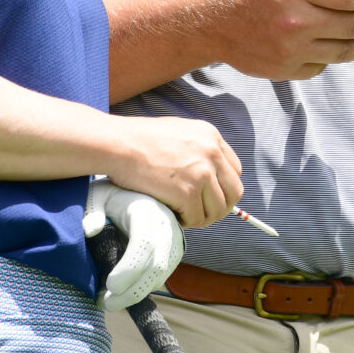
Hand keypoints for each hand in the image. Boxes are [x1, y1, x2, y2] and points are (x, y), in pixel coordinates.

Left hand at [83, 180, 184, 310]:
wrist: (141, 193)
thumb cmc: (115, 196)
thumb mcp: (100, 195)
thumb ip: (93, 209)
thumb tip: (90, 230)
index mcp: (147, 211)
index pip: (145, 244)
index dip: (130, 268)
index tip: (110, 285)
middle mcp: (166, 227)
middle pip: (157, 267)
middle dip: (132, 291)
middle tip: (107, 303)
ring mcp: (174, 242)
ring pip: (160, 277)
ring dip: (136, 295)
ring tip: (108, 301)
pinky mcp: (174, 255)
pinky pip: (161, 278)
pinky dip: (142, 290)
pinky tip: (121, 294)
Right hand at [103, 115, 242, 228]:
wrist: (118, 143)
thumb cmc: (139, 137)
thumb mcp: (179, 131)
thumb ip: (198, 148)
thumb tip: (207, 173)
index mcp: (211, 136)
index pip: (235, 170)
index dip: (223, 186)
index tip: (211, 194)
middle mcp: (212, 154)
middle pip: (233, 192)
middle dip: (219, 206)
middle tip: (201, 211)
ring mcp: (201, 174)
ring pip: (217, 210)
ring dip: (202, 216)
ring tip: (185, 214)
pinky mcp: (186, 193)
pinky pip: (196, 218)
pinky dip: (186, 222)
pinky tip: (174, 215)